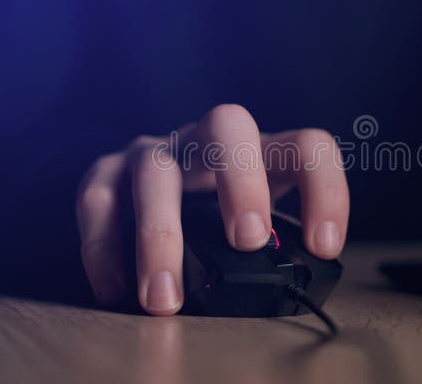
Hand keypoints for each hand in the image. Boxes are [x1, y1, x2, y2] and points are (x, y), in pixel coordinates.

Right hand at [76, 104, 349, 314]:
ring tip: (165, 298)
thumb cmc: (216, 214)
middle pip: (227, 124)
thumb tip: (279, 291)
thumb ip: (269, 247)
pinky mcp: (108, 171)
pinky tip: (116, 288)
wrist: (151, 190)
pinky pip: (98, 198)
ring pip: (155, 170)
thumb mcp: (252, 223)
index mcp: (260, 151)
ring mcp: (155, 151)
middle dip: (241, 182)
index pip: (306, 146)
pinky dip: (104, 246)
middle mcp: (206, 140)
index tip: (322, 246)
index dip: (324, 190)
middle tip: (247, 242)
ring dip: (159, 234)